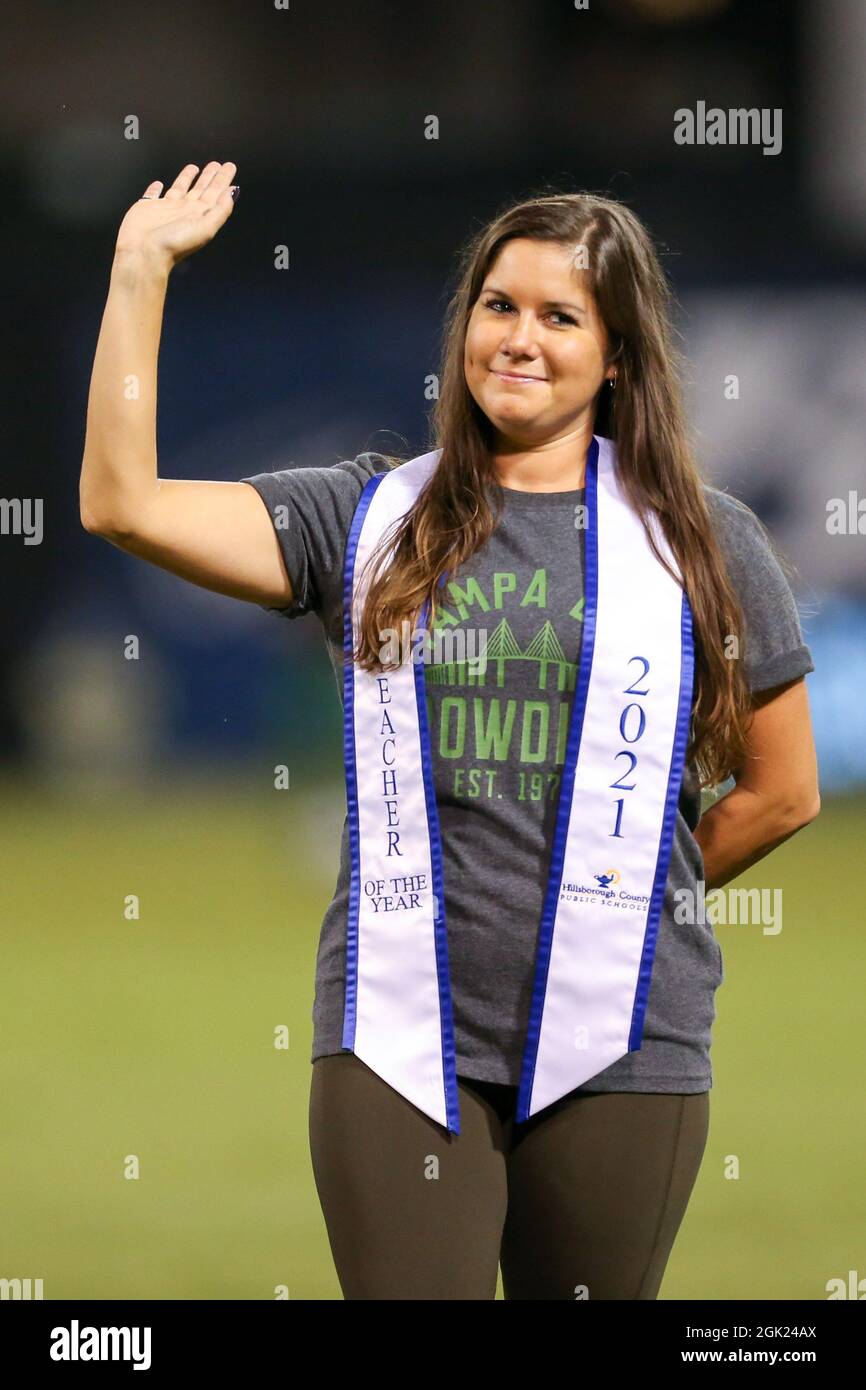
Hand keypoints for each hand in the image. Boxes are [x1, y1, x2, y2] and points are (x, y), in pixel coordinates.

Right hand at [114, 162, 237, 272]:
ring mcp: (166, 209)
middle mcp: (185, 211)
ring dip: (187, 178)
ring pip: (180, 189)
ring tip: (195, 167)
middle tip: (218, 164)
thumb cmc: (175, 243)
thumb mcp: (206, 227)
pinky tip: (159, 184)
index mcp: (200, 215)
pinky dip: (155, 189)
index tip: (229, 166)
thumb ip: (220, 210)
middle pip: (200, 189)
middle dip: (209, 177)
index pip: (215, 194)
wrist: (145, 252)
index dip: (222, 180)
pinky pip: (152, 194)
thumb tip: (232, 193)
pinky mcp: (148, 207)